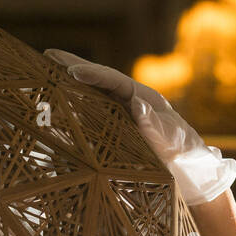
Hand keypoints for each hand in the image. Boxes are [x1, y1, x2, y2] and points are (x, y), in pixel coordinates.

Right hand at [44, 48, 235, 205]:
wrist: (190, 179)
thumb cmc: (186, 158)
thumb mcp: (175, 141)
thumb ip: (157, 125)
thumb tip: (137, 105)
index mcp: (144, 99)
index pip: (114, 81)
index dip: (92, 74)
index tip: (70, 71)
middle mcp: (129, 104)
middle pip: (98, 82)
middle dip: (73, 68)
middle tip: (47, 56)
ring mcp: (121, 119)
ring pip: (91, 98)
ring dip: (68, 87)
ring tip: (44, 75)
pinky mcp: (114, 135)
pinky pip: (90, 120)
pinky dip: (71, 113)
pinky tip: (53, 110)